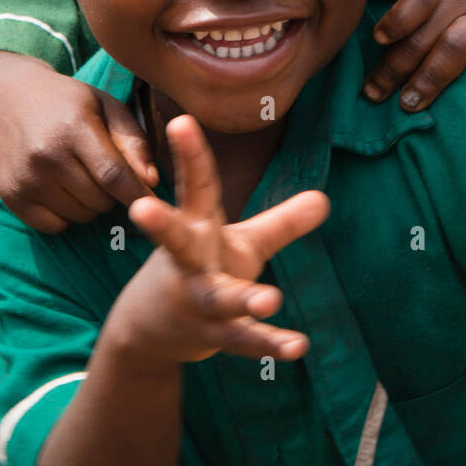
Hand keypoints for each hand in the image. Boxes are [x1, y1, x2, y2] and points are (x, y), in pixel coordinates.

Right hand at [0, 52, 157, 232]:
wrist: (10, 100)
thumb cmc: (69, 103)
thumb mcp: (107, 106)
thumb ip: (134, 141)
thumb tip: (151, 182)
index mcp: (74, 128)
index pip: (113, 174)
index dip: (137, 194)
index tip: (154, 202)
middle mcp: (46, 155)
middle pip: (99, 200)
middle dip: (112, 194)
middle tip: (104, 173)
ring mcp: (26, 178)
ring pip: (80, 216)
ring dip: (90, 204)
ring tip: (80, 176)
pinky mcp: (11, 195)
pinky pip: (54, 226)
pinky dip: (65, 215)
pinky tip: (61, 190)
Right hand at [121, 115, 328, 364]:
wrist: (150, 330)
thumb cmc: (201, 270)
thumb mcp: (240, 242)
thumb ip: (280, 222)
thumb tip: (324, 198)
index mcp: (196, 226)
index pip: (193, 185)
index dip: (189, 152)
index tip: (180, 120)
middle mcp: (189, 261)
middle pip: (173, 238)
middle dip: (159, 223)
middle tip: (141, 210)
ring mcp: (197, 299)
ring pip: (218, 297)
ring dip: (242, 299)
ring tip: (270, 299)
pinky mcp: (212, 334)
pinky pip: (243, 339)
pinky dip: (270, 342)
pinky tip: (298, 345)